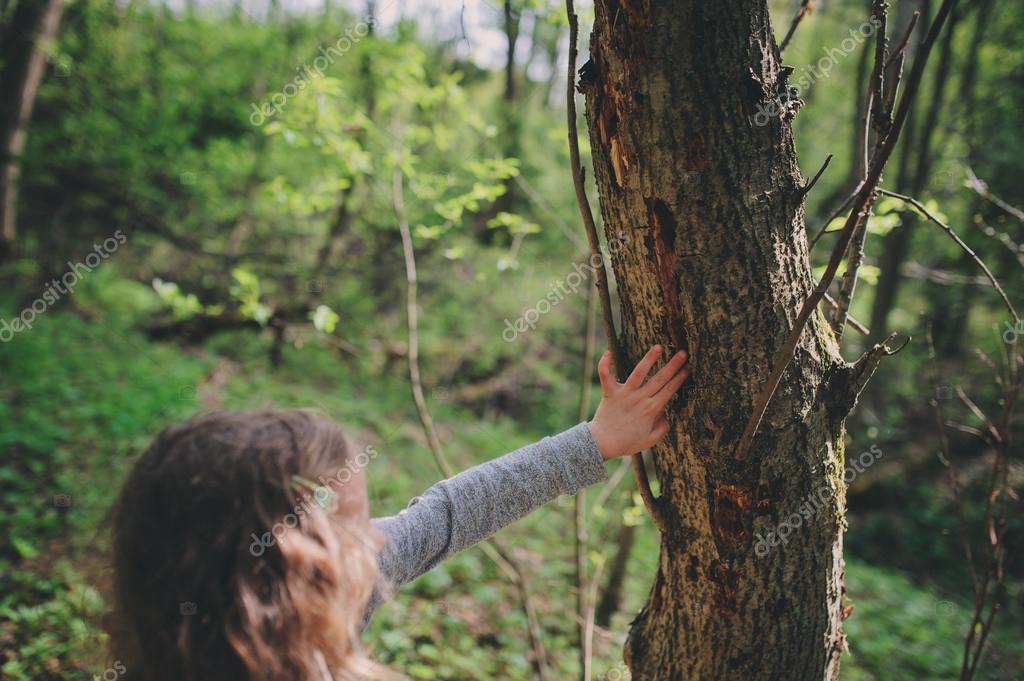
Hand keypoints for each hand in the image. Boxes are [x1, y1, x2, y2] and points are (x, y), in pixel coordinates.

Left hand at [587, 345, 689, 459]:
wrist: (603, 443)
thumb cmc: (626, 443)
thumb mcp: (650, 441)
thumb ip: (662, 428)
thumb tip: (665, 415)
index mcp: (651, 410)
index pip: (669, 390)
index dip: (680, 378)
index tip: (688, 368)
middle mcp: (639, 399)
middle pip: (659, 379)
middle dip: (673, 365)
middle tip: (682, 353)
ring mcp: (624, 394)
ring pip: (638, 373)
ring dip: (649, 359)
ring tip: (658, 347)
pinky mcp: (610, 393)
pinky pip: (605, 375)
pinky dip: (605, 364)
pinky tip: (608, 352)